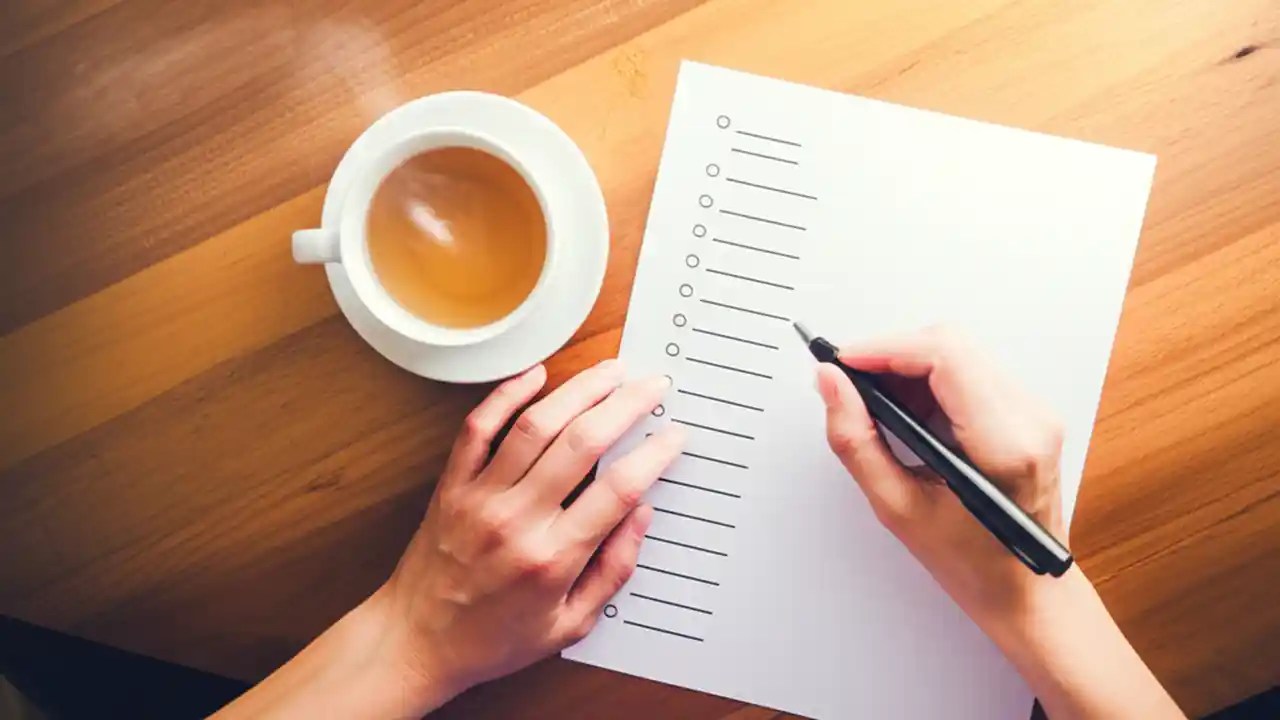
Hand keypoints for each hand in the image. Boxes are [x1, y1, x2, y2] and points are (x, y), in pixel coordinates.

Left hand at [373, 360, 683, 712]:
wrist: (415, 642)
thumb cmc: (494, 639)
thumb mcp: (570, 624)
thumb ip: (613, 570)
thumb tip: (642, 514)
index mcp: (553, 558)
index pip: (619, 489)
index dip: (654, 455)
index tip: (674, 435)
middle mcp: (518, 519)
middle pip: (583, 443)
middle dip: (626, 405)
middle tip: (651, 386)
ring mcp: (481, 496)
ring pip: (536, 425)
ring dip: (579, 389)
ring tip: (610, 372)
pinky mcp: (452, 484)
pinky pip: (479, 427)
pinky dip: (507, 394)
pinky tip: (536, 375)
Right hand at [816, 326, 1064, 620]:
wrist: (1026, 591)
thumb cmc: (973, 563)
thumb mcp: (897, 507)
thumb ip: (856, 440)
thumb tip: (831, 384)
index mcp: (1005, 443)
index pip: (945, 356)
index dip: (886, 348)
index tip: (843, 361)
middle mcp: (1030, 418)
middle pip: (951, 345)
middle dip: (892, 354)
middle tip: (849, 383)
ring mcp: (1034, 412)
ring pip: (959, 353)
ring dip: (909, 367)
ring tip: (875, 404)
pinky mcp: (1027, 413)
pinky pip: (971, 372)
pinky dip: (929, 381)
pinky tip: (907, 413)